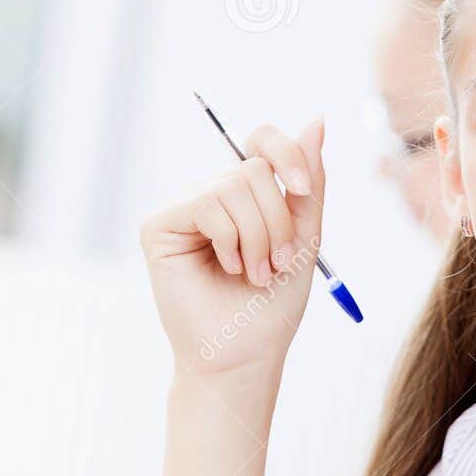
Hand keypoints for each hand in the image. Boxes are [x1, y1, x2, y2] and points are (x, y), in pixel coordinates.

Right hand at [140, 119, 326, 376]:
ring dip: (258, 237)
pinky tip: (225, 269)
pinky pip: (207, 203)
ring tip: (253, 273)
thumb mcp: (304, 238)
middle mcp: (212, 195)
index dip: (287, 155)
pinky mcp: (159, 225)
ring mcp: (183, 208)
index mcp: (245, 196)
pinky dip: (229, 240)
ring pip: (234, 185)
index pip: (262, 141)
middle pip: (254, 168)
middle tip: (276, 265)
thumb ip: (308, 183)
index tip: (304, 191)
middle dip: (278, 221)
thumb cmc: (270, 306)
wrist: (243, 355)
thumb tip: (316, 120)